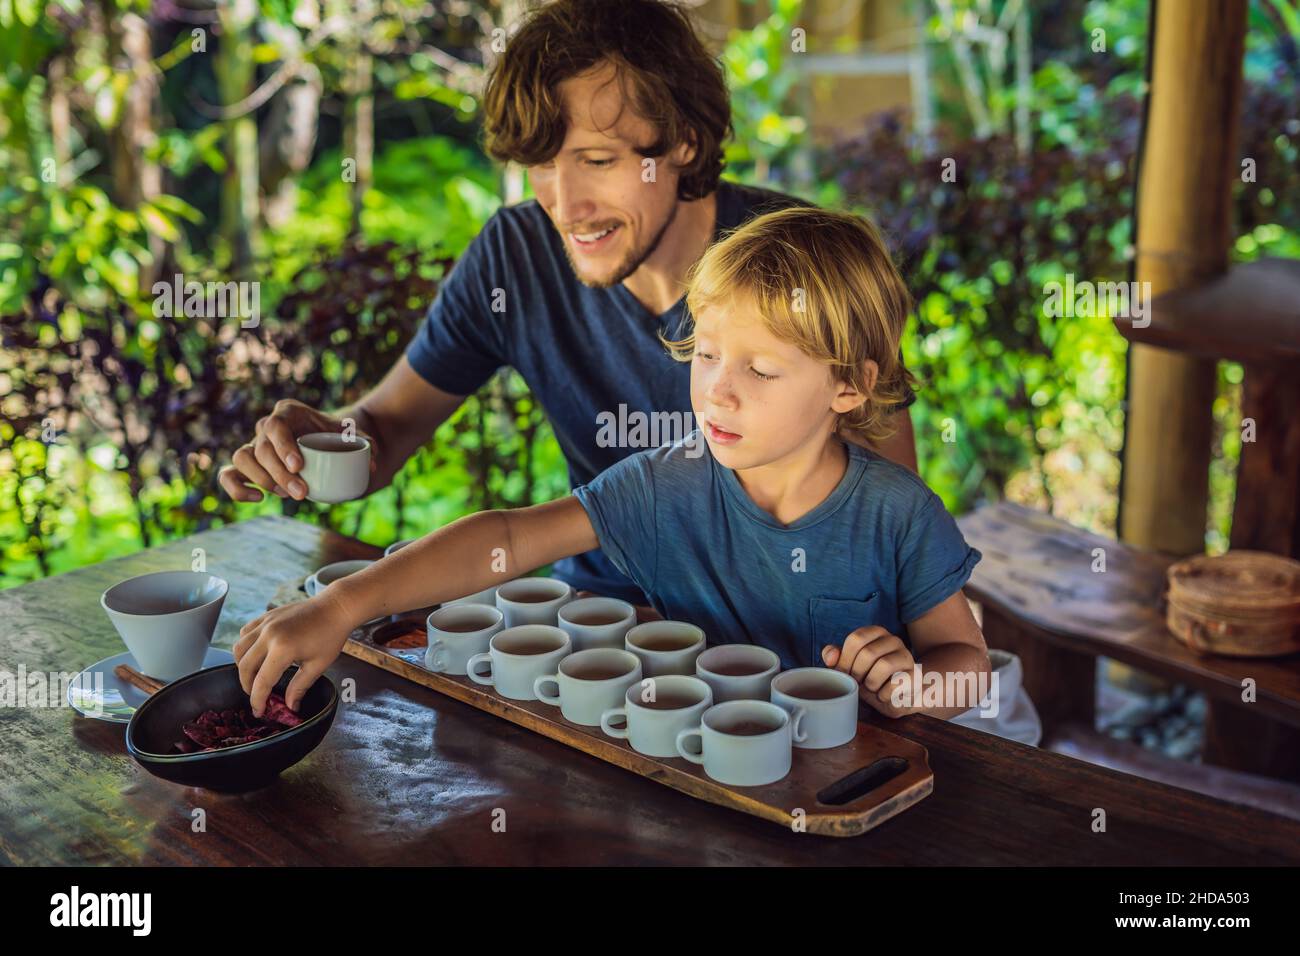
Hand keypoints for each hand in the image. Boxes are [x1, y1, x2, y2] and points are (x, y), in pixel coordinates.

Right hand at [218, 399, 378, 501]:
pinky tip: (258, 499)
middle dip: (279, 474)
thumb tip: (373, 465)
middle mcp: (266, 426)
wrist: (330, 441)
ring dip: (261, 480)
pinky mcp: (249, 465)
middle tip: (303, 493)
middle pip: (261, 447)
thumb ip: (367, 445)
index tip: (299, 466)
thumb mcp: (355, 435)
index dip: (283, 446)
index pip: (276, 425)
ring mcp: (255, 445)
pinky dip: (237, 488)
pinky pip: (229, 475)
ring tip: (287, 494)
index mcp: (288, 412)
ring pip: (241, 459)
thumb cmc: (339, 435)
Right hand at [233, 588, 354, 716]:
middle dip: (247, 685)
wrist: (335, 608)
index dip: (258, 700)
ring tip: (255, 676)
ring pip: (239, 648)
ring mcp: (265, 623)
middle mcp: (269, 635)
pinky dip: (245, 646)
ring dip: (243, 665)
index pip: (262, 681)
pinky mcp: (266, 616)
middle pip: (244, 666)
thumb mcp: (318, 665)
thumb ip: (300, 687)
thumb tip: (290, 706)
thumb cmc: (331, 636)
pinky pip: (245, 633)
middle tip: (257, 695)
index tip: (259, 711)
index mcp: (283, 648)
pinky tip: (256, 654)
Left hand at [821, 626, 921, 717]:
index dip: (845, 660)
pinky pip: (895, 684)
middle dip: (857, 674)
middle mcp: (893, 640)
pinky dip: (883, 695)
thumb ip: (837, 658)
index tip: (845, 673)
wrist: (900, 696)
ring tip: (871, 688)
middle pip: (867, 653)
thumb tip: (830, 656)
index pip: (855, 639)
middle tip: (858, 683)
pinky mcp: (915, 675)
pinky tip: (883, 695)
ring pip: (883, 666)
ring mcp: (906, 656)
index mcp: (875, 633)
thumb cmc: (872, 678)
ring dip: (871, 683)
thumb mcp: (851, 666)